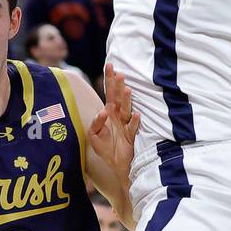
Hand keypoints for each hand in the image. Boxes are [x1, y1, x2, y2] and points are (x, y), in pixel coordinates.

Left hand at [87, 63, 139, 185]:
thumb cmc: (105, 148)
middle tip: (120, 73)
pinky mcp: (131, 137)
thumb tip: (102, 111)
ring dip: (127, 101)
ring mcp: (125, 125)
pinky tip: (137, 115)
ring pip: (127, 110)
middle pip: (119, 98)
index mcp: (109, 113)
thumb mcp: (94, 136)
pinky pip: (133, 128)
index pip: (109, 93)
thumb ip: (95, 123)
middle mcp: (118, 116)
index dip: (109, 79)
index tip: (110, 65)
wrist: (116, 164)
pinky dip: (135, 122)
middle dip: (119, 86)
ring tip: (128, 90)